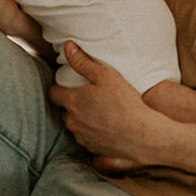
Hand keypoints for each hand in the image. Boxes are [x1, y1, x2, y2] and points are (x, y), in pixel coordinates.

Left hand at [48, 41, 171, 172]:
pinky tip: (106, 126)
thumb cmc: (125, 102)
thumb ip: (83, 62)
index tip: (66, 85)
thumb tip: (67, 46)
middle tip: (89, 97)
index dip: (58, 88)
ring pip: (74, 125)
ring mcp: (81, 136)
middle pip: (64, 110)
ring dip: (82, 119)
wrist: (143, 134)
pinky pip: (85, 138)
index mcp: (73, 101)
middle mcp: (72, 121)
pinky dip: (91, 132)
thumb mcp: (105, 75)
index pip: (52, 94)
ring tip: (100, 112)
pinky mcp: (91, 149)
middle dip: (72, 104)